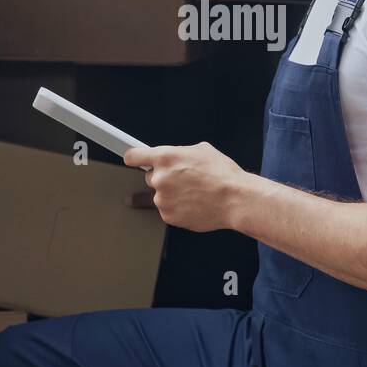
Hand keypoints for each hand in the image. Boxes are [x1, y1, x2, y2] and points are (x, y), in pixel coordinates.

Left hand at [123, 142, 249, 232]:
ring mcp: (162, 199)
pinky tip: (193, 203)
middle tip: (185, 180)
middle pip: (151, 177)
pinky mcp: (168, 216)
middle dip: (164, 178)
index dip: (134, 157)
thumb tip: (177, 157)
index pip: (135, 156)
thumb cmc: (222, 175)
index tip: (132, 159)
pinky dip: (178, 208)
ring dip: (172, 194)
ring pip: (160, 195)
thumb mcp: (202, 150)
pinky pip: (168, 210)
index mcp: (166, 157)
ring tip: (194, 193)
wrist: (234, 199)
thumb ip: (181, 153)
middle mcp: (160, 178)